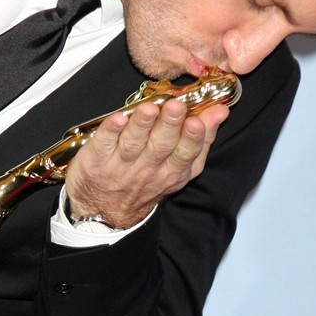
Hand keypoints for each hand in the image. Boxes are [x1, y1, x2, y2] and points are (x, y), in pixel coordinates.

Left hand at [64, 99, 228, 227]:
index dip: (193, 138)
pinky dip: (110, 130)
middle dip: (169, 125)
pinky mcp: (97, 160)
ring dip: (142, 125)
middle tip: (175, 106)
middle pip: (161, 146)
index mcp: (171, 170)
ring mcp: (121, 166)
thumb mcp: (179, 167)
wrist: (105, 210)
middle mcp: (147, 169)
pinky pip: (104, 144)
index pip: (186, 154)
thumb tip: (219, 111)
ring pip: (133, 144)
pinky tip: (118, 118)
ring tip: (149, 109)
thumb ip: (201, 139)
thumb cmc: (146, 180)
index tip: (197, 122)